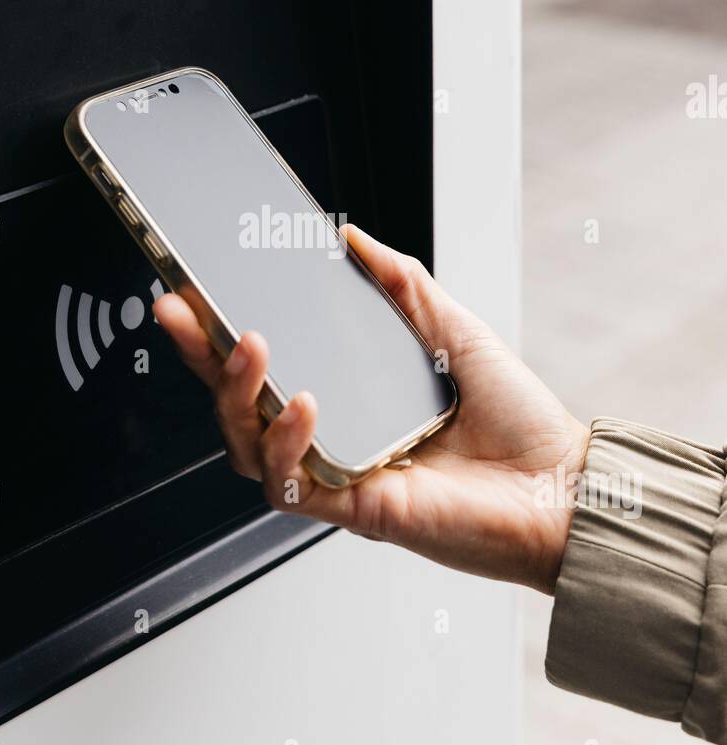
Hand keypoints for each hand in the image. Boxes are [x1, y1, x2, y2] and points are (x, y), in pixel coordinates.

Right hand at [154, 225, 588, 593]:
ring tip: (251, 346)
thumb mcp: (452, 327)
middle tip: (182, 312)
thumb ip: (399, 283)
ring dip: (238, 394)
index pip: (263, 363)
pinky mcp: (354, 508)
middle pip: (236, 405)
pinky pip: (292, 484)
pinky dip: (287, 443)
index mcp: (346, 396)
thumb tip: (351, 237)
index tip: (191, 289)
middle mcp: (332, 437)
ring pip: (248, 446)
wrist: (561, 483)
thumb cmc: (515, 419)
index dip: (217, 330)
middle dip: (200, 357)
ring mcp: (338, 474)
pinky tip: (303, 405)